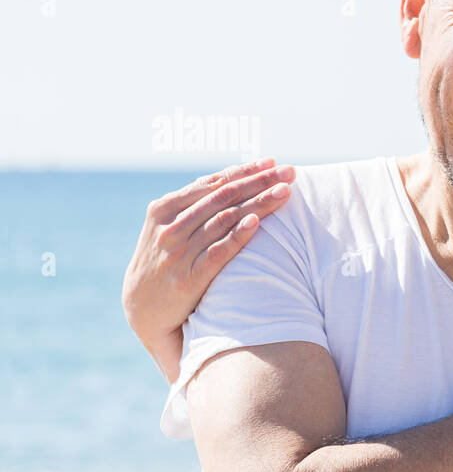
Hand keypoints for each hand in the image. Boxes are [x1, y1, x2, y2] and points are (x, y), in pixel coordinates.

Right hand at [122, 160, 295, 379]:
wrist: (142, 308)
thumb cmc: (167, 259)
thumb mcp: (171, 226)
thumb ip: (196, 205)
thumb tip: (232, 178)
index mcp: (165, 208)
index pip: (213, 183)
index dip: (245, 171)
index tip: (273, 163)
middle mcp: (171, 226)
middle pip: (223, 197)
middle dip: (259, 182)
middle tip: (290, 172)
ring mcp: (179, 252)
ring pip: (225, 220)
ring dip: (258, 203)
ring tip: (284, 192)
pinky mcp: (188, 278)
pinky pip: (217, 252)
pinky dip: (237, 235)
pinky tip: (257, 222)